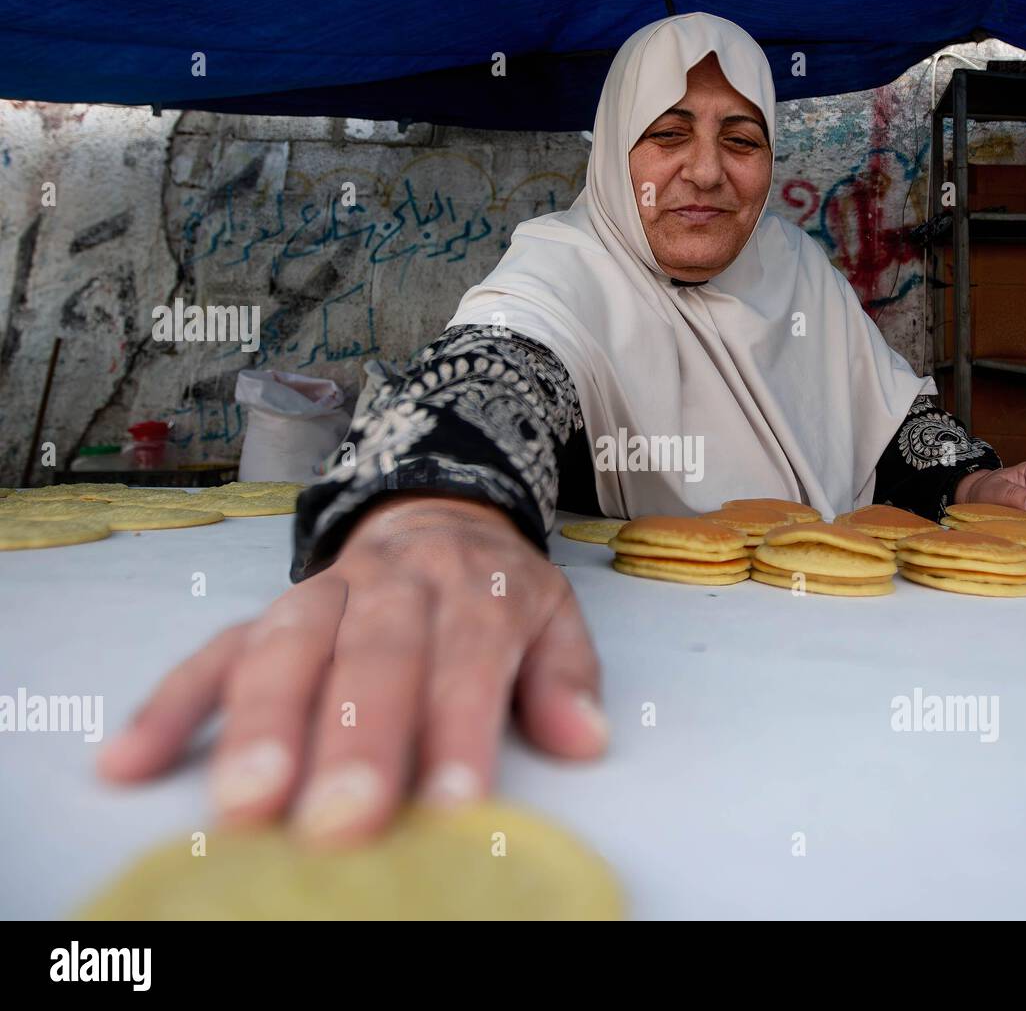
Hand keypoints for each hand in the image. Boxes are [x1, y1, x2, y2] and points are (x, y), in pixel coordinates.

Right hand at [96, 494, 606, 847]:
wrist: (437, 515)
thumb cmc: (497, 589)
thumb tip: (584, 740)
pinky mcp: (266, 611)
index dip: (459, 729)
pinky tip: (131, 763)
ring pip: (285, 645)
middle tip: (342, 820)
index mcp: (473, 587)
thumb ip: (566, 675)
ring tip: (243, 804)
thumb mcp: (552, 613)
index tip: (453, 804)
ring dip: (261, 722)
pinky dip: (170, 704)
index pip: (467, 659)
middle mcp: (393, 585)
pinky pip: (212, 650)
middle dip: (356, 737)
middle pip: (374, 655)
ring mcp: (322, 594)